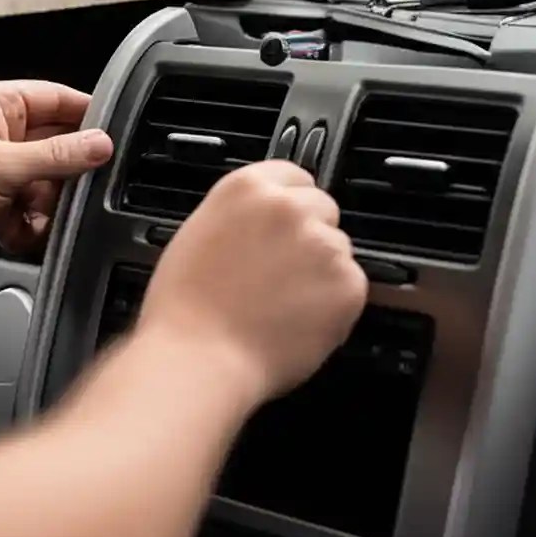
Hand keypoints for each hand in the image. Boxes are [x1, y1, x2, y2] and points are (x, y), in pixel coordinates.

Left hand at [0, 80, 113, 262]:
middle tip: (68, 194)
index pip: (58, 99)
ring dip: (42, 207)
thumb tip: (100, 144)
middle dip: (61, 178)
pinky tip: (13, 232)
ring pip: (43, 182)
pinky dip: (24, 222)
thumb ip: (58, 157)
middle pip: (56, 147)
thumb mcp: (4, 167)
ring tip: (32, 221)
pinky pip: (25, 205)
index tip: (112, 139)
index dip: (88, 118)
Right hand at [136, 161, 367, 403]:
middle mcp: (290, 207)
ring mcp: (323, 244)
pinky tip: (297, 321)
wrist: (199, 360)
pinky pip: (351, 286)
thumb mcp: (200, 235)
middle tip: (280, 274)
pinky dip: (333, 305)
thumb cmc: (185, 310)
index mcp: (248, 188)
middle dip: (308, 237)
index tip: (283, 229)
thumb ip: (241, 217)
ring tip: (283, 304)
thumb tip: (264, 223)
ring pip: (338, 249)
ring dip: (321, 271)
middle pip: (322, 208)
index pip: (294, 176)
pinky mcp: (348, 283)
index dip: (290, 205)